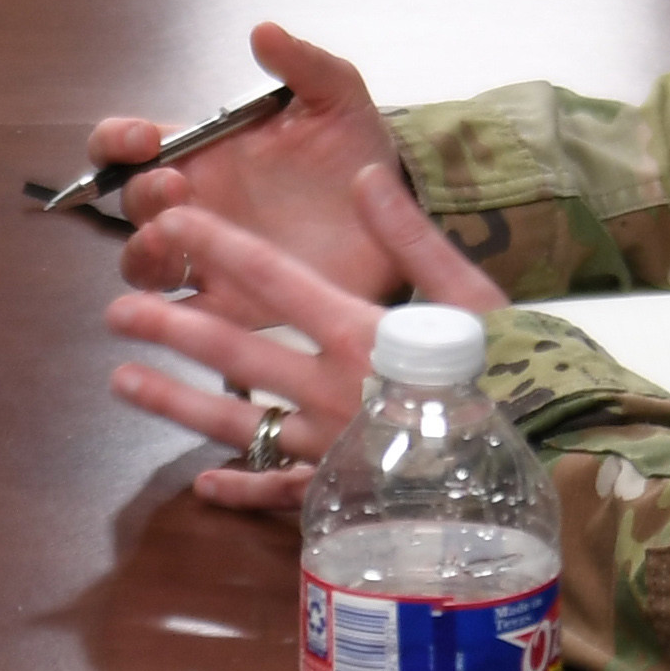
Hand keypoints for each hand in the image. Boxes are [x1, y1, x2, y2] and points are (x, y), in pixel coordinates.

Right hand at [94, 22, 411, 301]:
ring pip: (143, 265)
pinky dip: (174, 315)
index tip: (144, 138)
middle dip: (143, 194)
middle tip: (179, 187)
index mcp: (202, 154)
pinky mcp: (236, 307)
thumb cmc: (358, 154)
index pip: (128, 146)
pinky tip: (189, 308)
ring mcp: (210, 258)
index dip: (118, 140)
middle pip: (130, 205)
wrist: (401, 220)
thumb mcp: (337, 100)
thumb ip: (303, 64)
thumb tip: (264, 31)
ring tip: (173, 242)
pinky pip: (188, 317)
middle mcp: (195, 206)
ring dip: (144, 253)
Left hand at [107, 171, 514, 513]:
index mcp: (361, 333)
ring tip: (122, 383)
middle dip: (170, 327)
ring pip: (240, 423)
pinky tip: (202, 484)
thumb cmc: (520, 374)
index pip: (272, 279)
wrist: (554, 468)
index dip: (216, 246)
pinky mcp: (345, 496)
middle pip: (236, 352)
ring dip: (175, 403)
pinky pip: (282, 494)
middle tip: (115, 311)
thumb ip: (413, 235)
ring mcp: (332, 448)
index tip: (169, 221)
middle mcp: (333, 390)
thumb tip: (365, 174)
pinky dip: (241, 491)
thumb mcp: (472, 294)